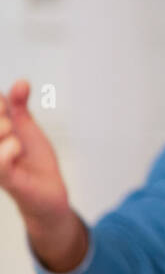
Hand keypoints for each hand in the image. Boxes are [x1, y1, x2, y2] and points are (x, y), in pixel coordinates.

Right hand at [0, 79, 85, 272]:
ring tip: (13, 134)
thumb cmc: (34, 160)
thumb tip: (21, 82)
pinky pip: (0, 162)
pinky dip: (9, 149)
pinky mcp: (5, 178)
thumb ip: (20, 105)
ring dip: (2, 129)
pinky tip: (17, 148)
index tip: (9, 108)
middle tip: (11, 123)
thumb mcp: (27, 128)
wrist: (49, 191)